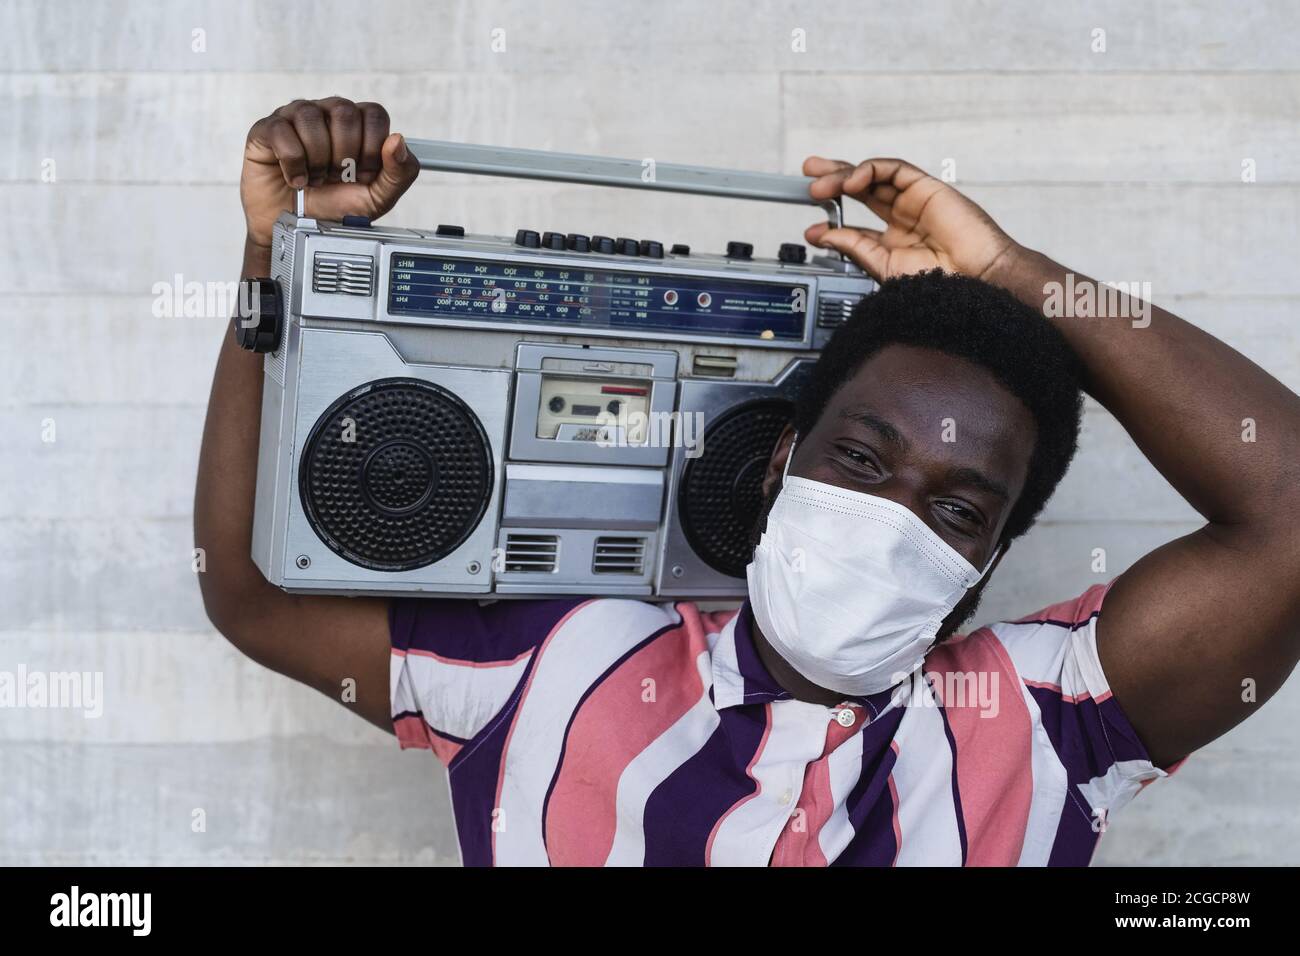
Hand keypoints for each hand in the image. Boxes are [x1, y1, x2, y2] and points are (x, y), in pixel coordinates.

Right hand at [241, 97, 419, 247]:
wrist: (296, 229)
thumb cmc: (334, 207)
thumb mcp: (377, 198)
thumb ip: (399, 173)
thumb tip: (397, 140)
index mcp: (357, 124)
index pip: (375, 114)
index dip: (372, 147)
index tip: (363, 173)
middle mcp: (327, 113)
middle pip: (345, 111)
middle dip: (345, 155)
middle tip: (337, 176)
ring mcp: (296, 117)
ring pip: (311, 117)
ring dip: (318, 159)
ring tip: (316, 178)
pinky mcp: (267, 129)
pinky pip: (282, 131)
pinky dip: (293, 163)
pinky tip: (296, 178)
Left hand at [803, 157, 1019, 281]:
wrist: (975, 280)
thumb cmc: (940, 281)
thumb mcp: (883, 266)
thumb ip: (853, 246)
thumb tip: (821, 234)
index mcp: (892, 240)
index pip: (855, 223)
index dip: (831, 221)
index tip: (811, 229)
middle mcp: (901, 217)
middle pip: (860, 190)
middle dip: (831, 180)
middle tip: (807, 177)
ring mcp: (913, 200)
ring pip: (872, 175)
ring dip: (843, 175)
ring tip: (820, 184)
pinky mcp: (925, 186)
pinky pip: (892, 169)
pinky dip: (869, 171)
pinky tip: (851, 182)